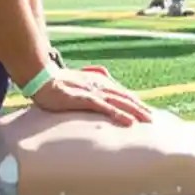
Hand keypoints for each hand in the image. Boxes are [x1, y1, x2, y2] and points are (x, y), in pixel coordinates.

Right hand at [29, 68, 152, 125]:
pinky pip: (106, 108)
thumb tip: (104, 73)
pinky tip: (129, 122)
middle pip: (124, 97)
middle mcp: (100, 85)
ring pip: (119, 102)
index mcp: (99, 81)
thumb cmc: (57, 80)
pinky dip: (119, 114)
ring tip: (147, 120)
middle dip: (140, 107)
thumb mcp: (79, 79)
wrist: (41, 78)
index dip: (134, 101)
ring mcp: (93, 91)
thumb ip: (93, 75)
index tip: (146, 110)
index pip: (121, 92)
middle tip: (153, 118)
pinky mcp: (85, 99)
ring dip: (135, 111)